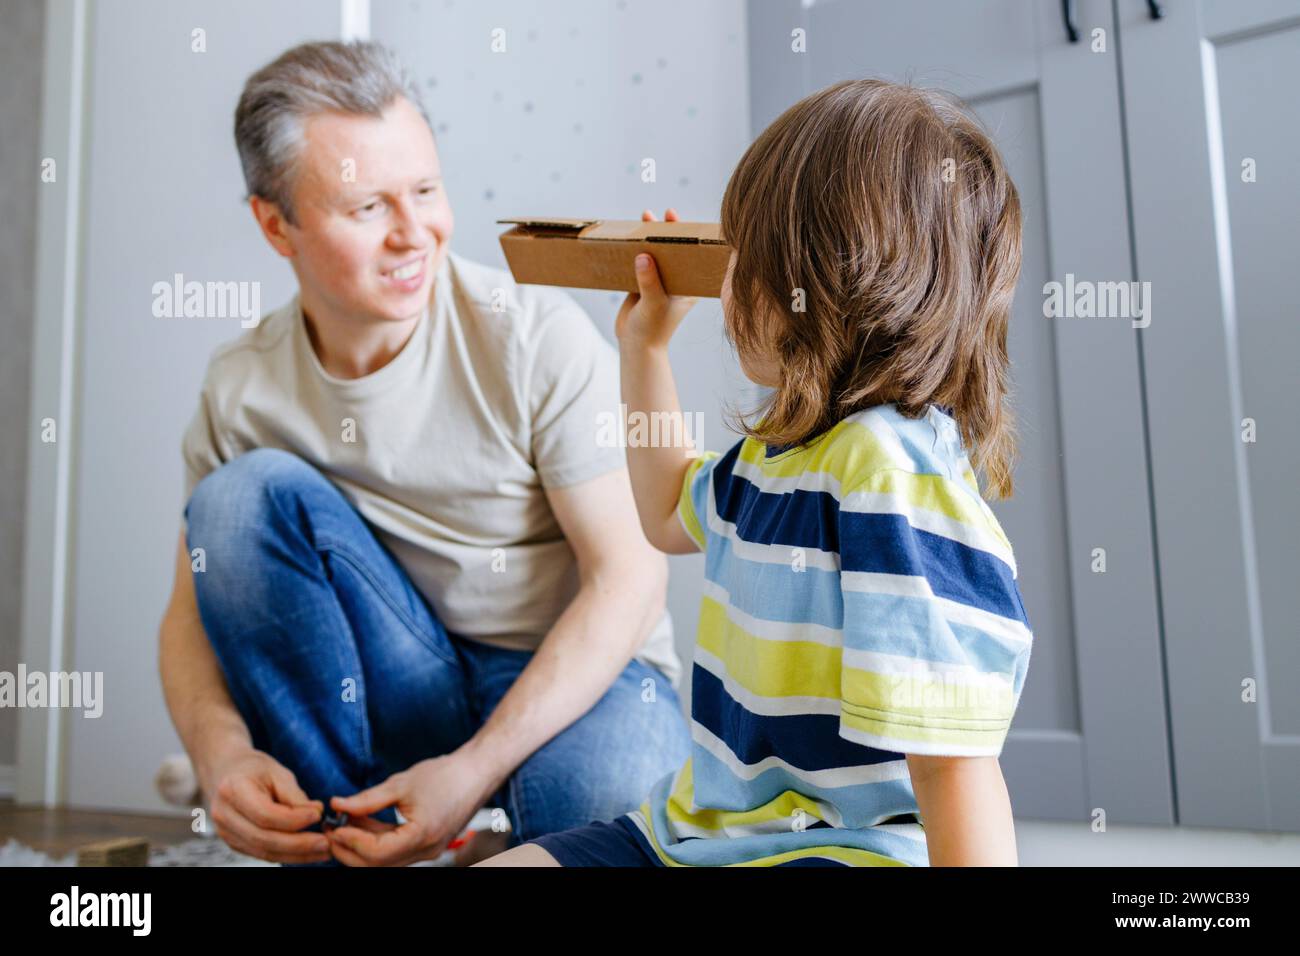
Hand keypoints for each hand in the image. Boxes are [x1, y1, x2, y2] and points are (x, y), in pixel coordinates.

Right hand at [205, 748, 327, 863]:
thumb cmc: (253, 768)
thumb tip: (316, 814)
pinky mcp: (234, 843)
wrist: (227, 771)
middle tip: (325, 843)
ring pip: (264, 851)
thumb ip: (294, 795)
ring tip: (322, 851)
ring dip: (296, 855)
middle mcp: (224, 815)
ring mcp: (226, 832)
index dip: (294, 819)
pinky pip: (262, 854)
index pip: (265, 814)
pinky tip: (308, 852)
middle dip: (299, 844)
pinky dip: (287, 855)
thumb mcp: (276, 772)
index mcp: (233, 790)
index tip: (318, 815)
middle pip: (264, 839)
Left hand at [325, 751, 492, 866]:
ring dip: (361, 847)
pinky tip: (361, 823)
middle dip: (350, 851)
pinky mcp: (426, 845)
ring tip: (342, 824)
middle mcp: (426, 851)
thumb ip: (367, 799)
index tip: (333, 825)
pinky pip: (395, 852)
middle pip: (378, 865)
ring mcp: (427, 851)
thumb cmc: (445, 775)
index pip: (376, 853)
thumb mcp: (401, 783)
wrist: (476, 773)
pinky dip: (376, 841)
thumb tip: (338, 804)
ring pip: (385, 861)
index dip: (350, 841)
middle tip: (330, 830)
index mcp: (422, 836)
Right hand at [614, 208, 699, 347]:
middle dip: (664, 232)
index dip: (684, 236)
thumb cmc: (652, 328)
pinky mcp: (642, 284)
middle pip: (672, 250)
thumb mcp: (653, 304)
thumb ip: (649, 281)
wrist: (636, 346)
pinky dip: (632, 250)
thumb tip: (643, 256)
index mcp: (687, 286)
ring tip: (643, 218)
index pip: (689, 255)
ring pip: (654, 254)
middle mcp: (676, 281)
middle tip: (656, 216)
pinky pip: (638, 263)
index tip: (675, 219)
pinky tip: (627, 237)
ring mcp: (658, 281)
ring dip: (647, 237)